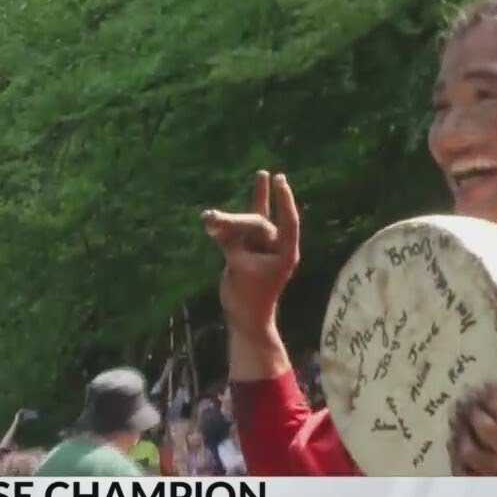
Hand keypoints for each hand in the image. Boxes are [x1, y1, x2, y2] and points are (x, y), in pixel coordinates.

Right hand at [203, 171, 300, 334]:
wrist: (244, 317)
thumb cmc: (250, 296)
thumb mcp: (240, 267)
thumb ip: (229, 241)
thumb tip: (212, 220)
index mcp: (285, 251)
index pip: (288, 220)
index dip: (283, 199)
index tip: (279, 179)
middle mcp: (275, 247)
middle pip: (258, 223)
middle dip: (236, 221)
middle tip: (212, 219)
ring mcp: (259, 248)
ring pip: (245, 226)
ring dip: (228, 222)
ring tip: (208, 218)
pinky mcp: (244, 252)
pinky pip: (236, 233)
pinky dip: (224, 229)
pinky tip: (210, 219)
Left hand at [449, 388, 496, 475]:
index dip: (493, 399)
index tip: (485, 387)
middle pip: (484, 428)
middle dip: (473, 410)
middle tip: (467, 399)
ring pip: (468, 450)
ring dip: (459, 431)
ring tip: (456, 418)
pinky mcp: (486, 489)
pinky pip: (463, 472)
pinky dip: (456, 457)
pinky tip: (454, 444)